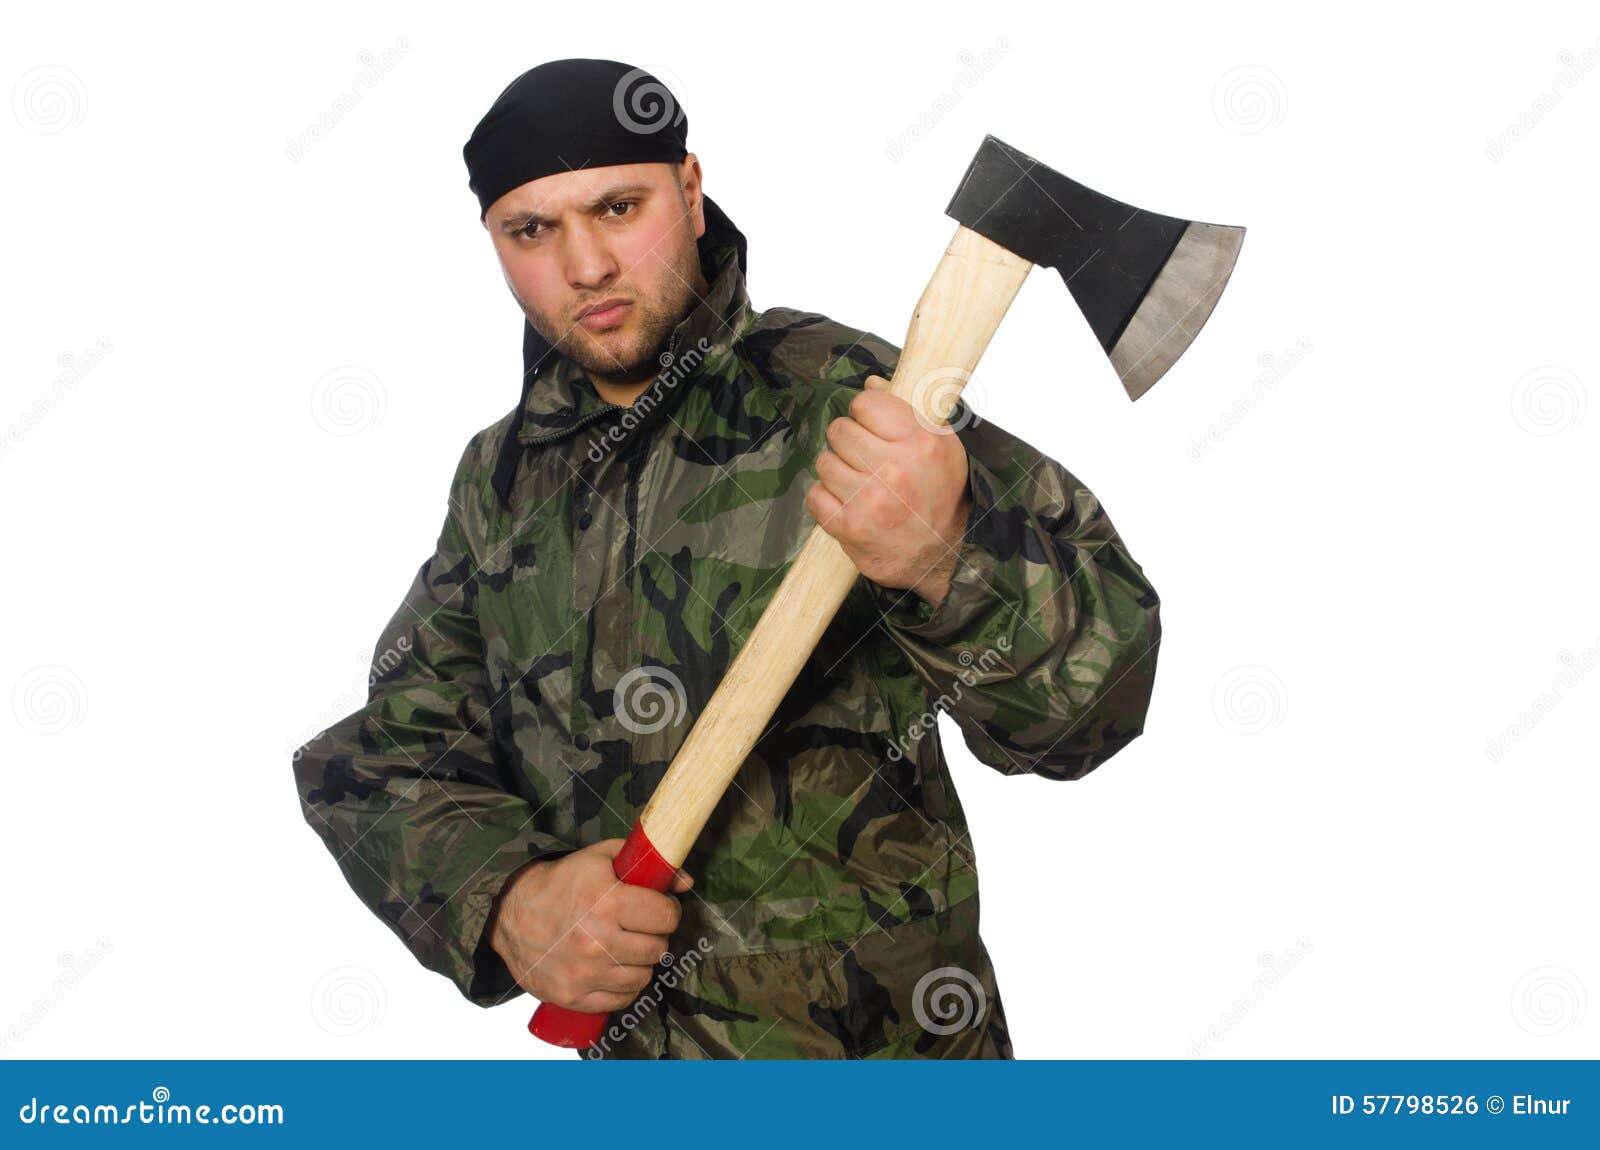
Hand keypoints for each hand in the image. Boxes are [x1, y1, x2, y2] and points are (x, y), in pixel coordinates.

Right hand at [488, 838, 693, 1012]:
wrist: (510, 914)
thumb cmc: (560, 883)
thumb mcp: (600, 859)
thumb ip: (645, 863)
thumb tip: (686, 881)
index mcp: (606, 901)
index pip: (666, 916)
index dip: (667, 910)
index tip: (658, 908)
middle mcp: (596, 941)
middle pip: (658, 948)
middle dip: (655, 936)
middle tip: (640, 928)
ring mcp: (584, 973)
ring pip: (644, 977)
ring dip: (641, 962)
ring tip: (626, 947)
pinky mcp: (573, 996)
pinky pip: (621, 1000)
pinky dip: (624, 987)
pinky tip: (614, 969)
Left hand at [804, 374, 971, 606]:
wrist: (940, 555)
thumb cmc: (940, 496)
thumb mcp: (942, 446)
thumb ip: (908, 410)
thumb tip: (871, 383)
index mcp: (920, 442)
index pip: (866, 403)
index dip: (866, 414)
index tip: (874, 428)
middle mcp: (894, 469)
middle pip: (840, 430)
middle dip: (848, 442)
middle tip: (864, 459)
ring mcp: (869, 499)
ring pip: (824, 461)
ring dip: (836, 471)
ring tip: (858, 483)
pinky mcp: (849, 526)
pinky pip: (815, 495)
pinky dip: (826, 499)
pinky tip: (847, 503)